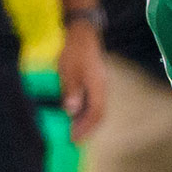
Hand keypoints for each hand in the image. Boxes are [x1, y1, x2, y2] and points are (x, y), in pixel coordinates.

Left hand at [59, 22, 106, 141]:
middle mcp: (102, 88)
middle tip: (74, 139)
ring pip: (96, 108)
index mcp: (98, 87)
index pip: (95, 114)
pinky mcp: (94, 80)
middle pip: (99, 113)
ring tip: (74, 129)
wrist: (82, 32)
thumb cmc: (74, 51)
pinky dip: (85, 111)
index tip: (73, 139)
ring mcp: (99, 84)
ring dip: (86, 120)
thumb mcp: (69, 71)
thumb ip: (71, 91)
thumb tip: (71, 111)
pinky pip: (93, 101)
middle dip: (87, 128)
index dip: (85, 128)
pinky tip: (75, 113)